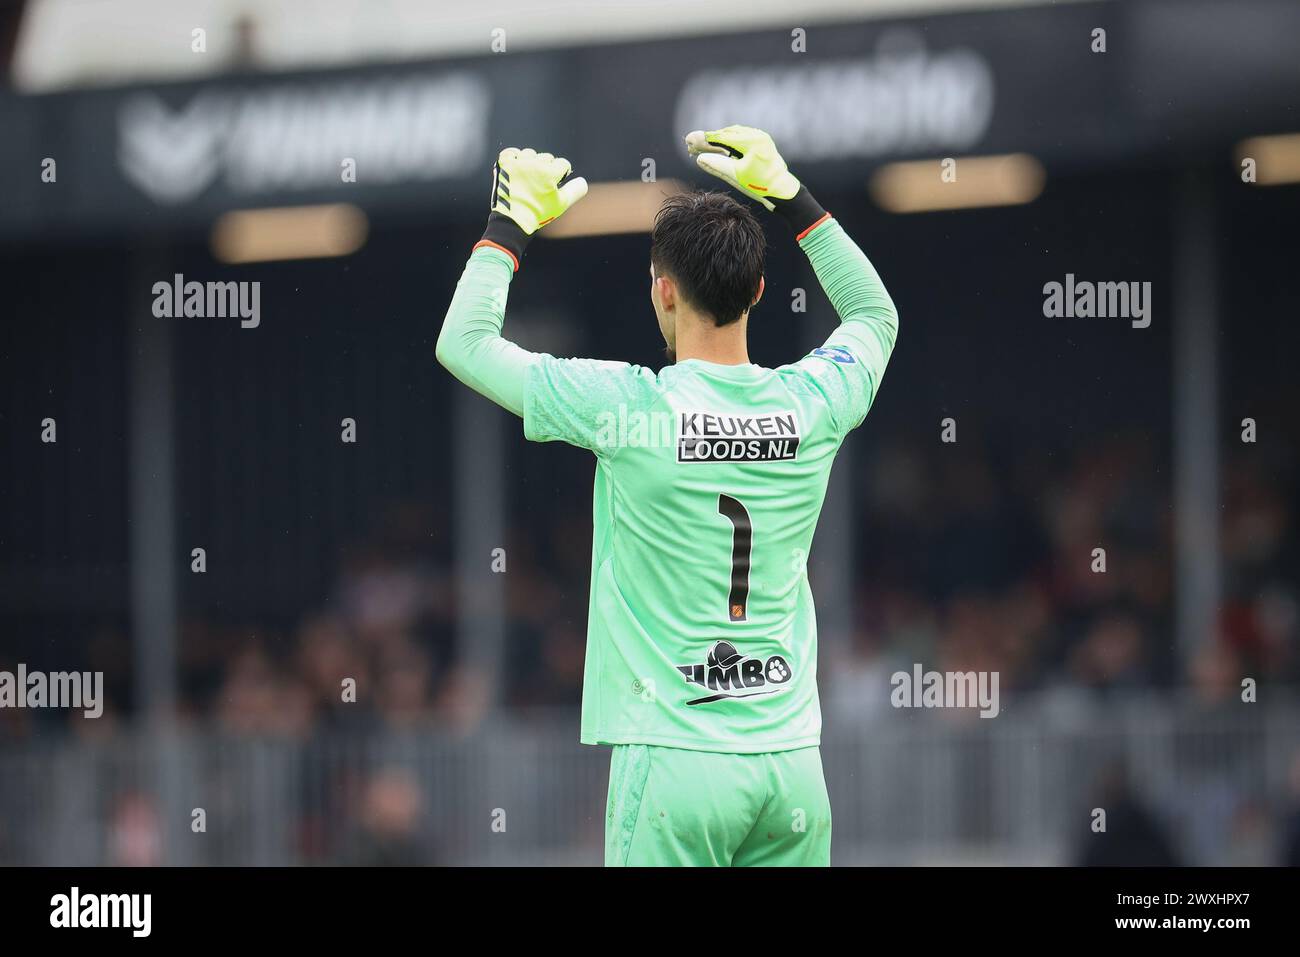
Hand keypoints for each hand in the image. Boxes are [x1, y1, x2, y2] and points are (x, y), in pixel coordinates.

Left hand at [490, 147, 587, 232]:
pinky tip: (518, 166)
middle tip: (542, 184)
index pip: (563, 164)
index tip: (556, 183)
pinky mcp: (505, 165)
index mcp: (550, 172)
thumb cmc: (538, 213)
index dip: (561, 174)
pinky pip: (511, 152)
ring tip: (529, 177)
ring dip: (532, 162)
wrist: (512, 220)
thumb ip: (574, 191)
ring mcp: (518, 163)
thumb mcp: (561, 204)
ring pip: (530, 154)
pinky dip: (515, 157)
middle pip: (547, 158)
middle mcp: (534, 164)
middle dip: (547, 169)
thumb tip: (582, 182)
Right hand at [684, 125, 826, 233]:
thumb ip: (718, 165)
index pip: (722, 137)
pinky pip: (739, 139)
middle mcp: (756, 135)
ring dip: (716, 141)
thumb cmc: (760, 185)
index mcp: (751, 141)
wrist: (782, 192)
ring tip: (699, 146)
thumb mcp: (736, 176)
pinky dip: (726, 143)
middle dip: (707, 140)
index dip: (703, 139)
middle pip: (725, 135)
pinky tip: (715, 148)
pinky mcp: (760, 144)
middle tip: (689, 143)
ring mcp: (759, 138)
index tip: (688, 139)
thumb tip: (699, 157)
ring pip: (731, 136)